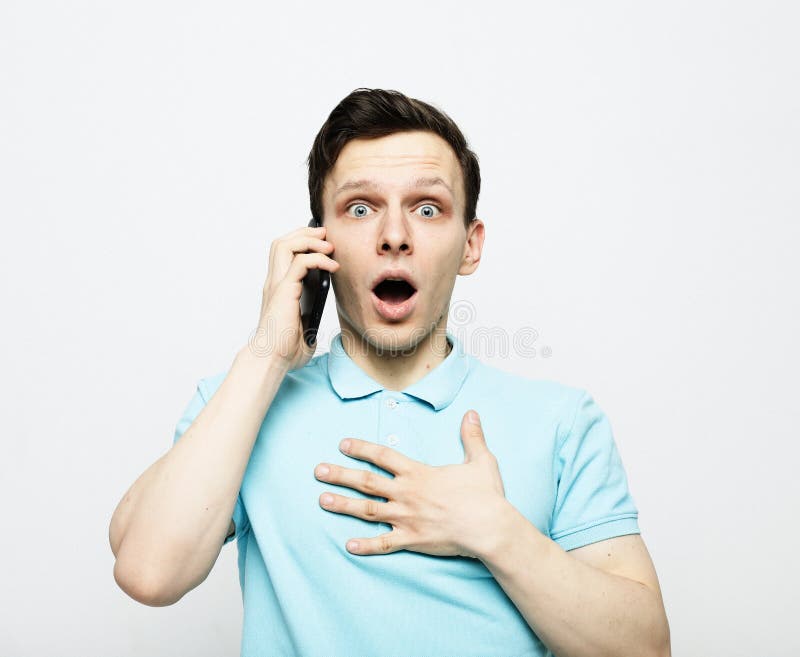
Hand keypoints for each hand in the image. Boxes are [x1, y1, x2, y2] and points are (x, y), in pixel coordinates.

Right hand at [249, 224, 338, 370]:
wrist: (271, 359)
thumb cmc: (284, 350)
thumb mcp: (304, 328)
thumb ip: (310, 319)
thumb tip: (320, 318)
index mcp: (279, 289)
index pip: (284, 253)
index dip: (302, 242)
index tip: (323, 243)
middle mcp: (274, 282)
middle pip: (282, 242)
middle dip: (304, 233)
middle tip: (325, 235)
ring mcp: (277, 284)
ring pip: (286, 245)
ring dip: (309, 240)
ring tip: (328, 246)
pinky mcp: (284, 290)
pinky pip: (300, 262)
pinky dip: (318, 259)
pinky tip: (332, 266)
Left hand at [314, 410, 508, 558]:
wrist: (490, 529)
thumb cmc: (486, 496)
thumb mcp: (481, 461)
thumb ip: (472, 437)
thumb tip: (472, 413)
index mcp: (419, 473)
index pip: (383, 456)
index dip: (362, 448)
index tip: (343, 444)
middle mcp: (407, 494)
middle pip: (366, 482)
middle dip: (340, 475)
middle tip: (318, 471)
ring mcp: (407, 518)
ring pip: (367, 510)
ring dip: (343, 505)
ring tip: (322, 500)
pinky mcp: (412, 540)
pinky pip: (384, 543)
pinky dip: (366, 545)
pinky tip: (348, 545)